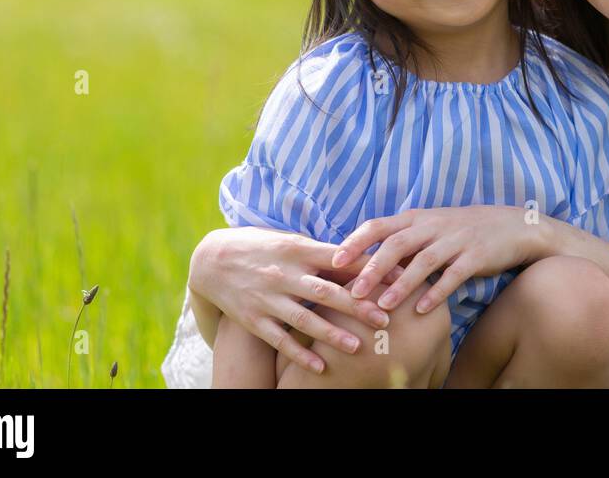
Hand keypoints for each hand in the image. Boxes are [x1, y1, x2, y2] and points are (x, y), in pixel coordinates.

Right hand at [189, 226, 406, 374]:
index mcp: (298, 249)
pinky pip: (278, 339)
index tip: (396, 279)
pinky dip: (298, 355)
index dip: (369, 269)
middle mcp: (284, 273)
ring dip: (331, 334)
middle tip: (384, 320)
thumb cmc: (263, 246)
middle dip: (356, 307)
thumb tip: (362, 261)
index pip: (340, 259)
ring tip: (357, 347)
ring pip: (303, 319)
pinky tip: (319, 367)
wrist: (212, 258)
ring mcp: (267, 297)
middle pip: (326, 292)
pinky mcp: (252, 318)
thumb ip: (322, 254)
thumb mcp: (292, 241)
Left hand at [330, 205, 546, 315]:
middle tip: (353, 292)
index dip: (356, 242)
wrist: (513, 225)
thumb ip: (403, 242)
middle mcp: (433, 226)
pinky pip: (453, 275)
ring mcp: (455, 240)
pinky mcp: (476, 256)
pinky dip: (436, 292)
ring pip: (423, 261)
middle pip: (397, 244)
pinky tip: (421, 310)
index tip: (333, 261)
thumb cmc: (463, 230)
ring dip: (401, 285)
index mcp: (417, 218)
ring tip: (383, 306)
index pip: (379, 225)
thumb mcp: (431, 227)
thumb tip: (364, 260)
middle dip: (373, 268)